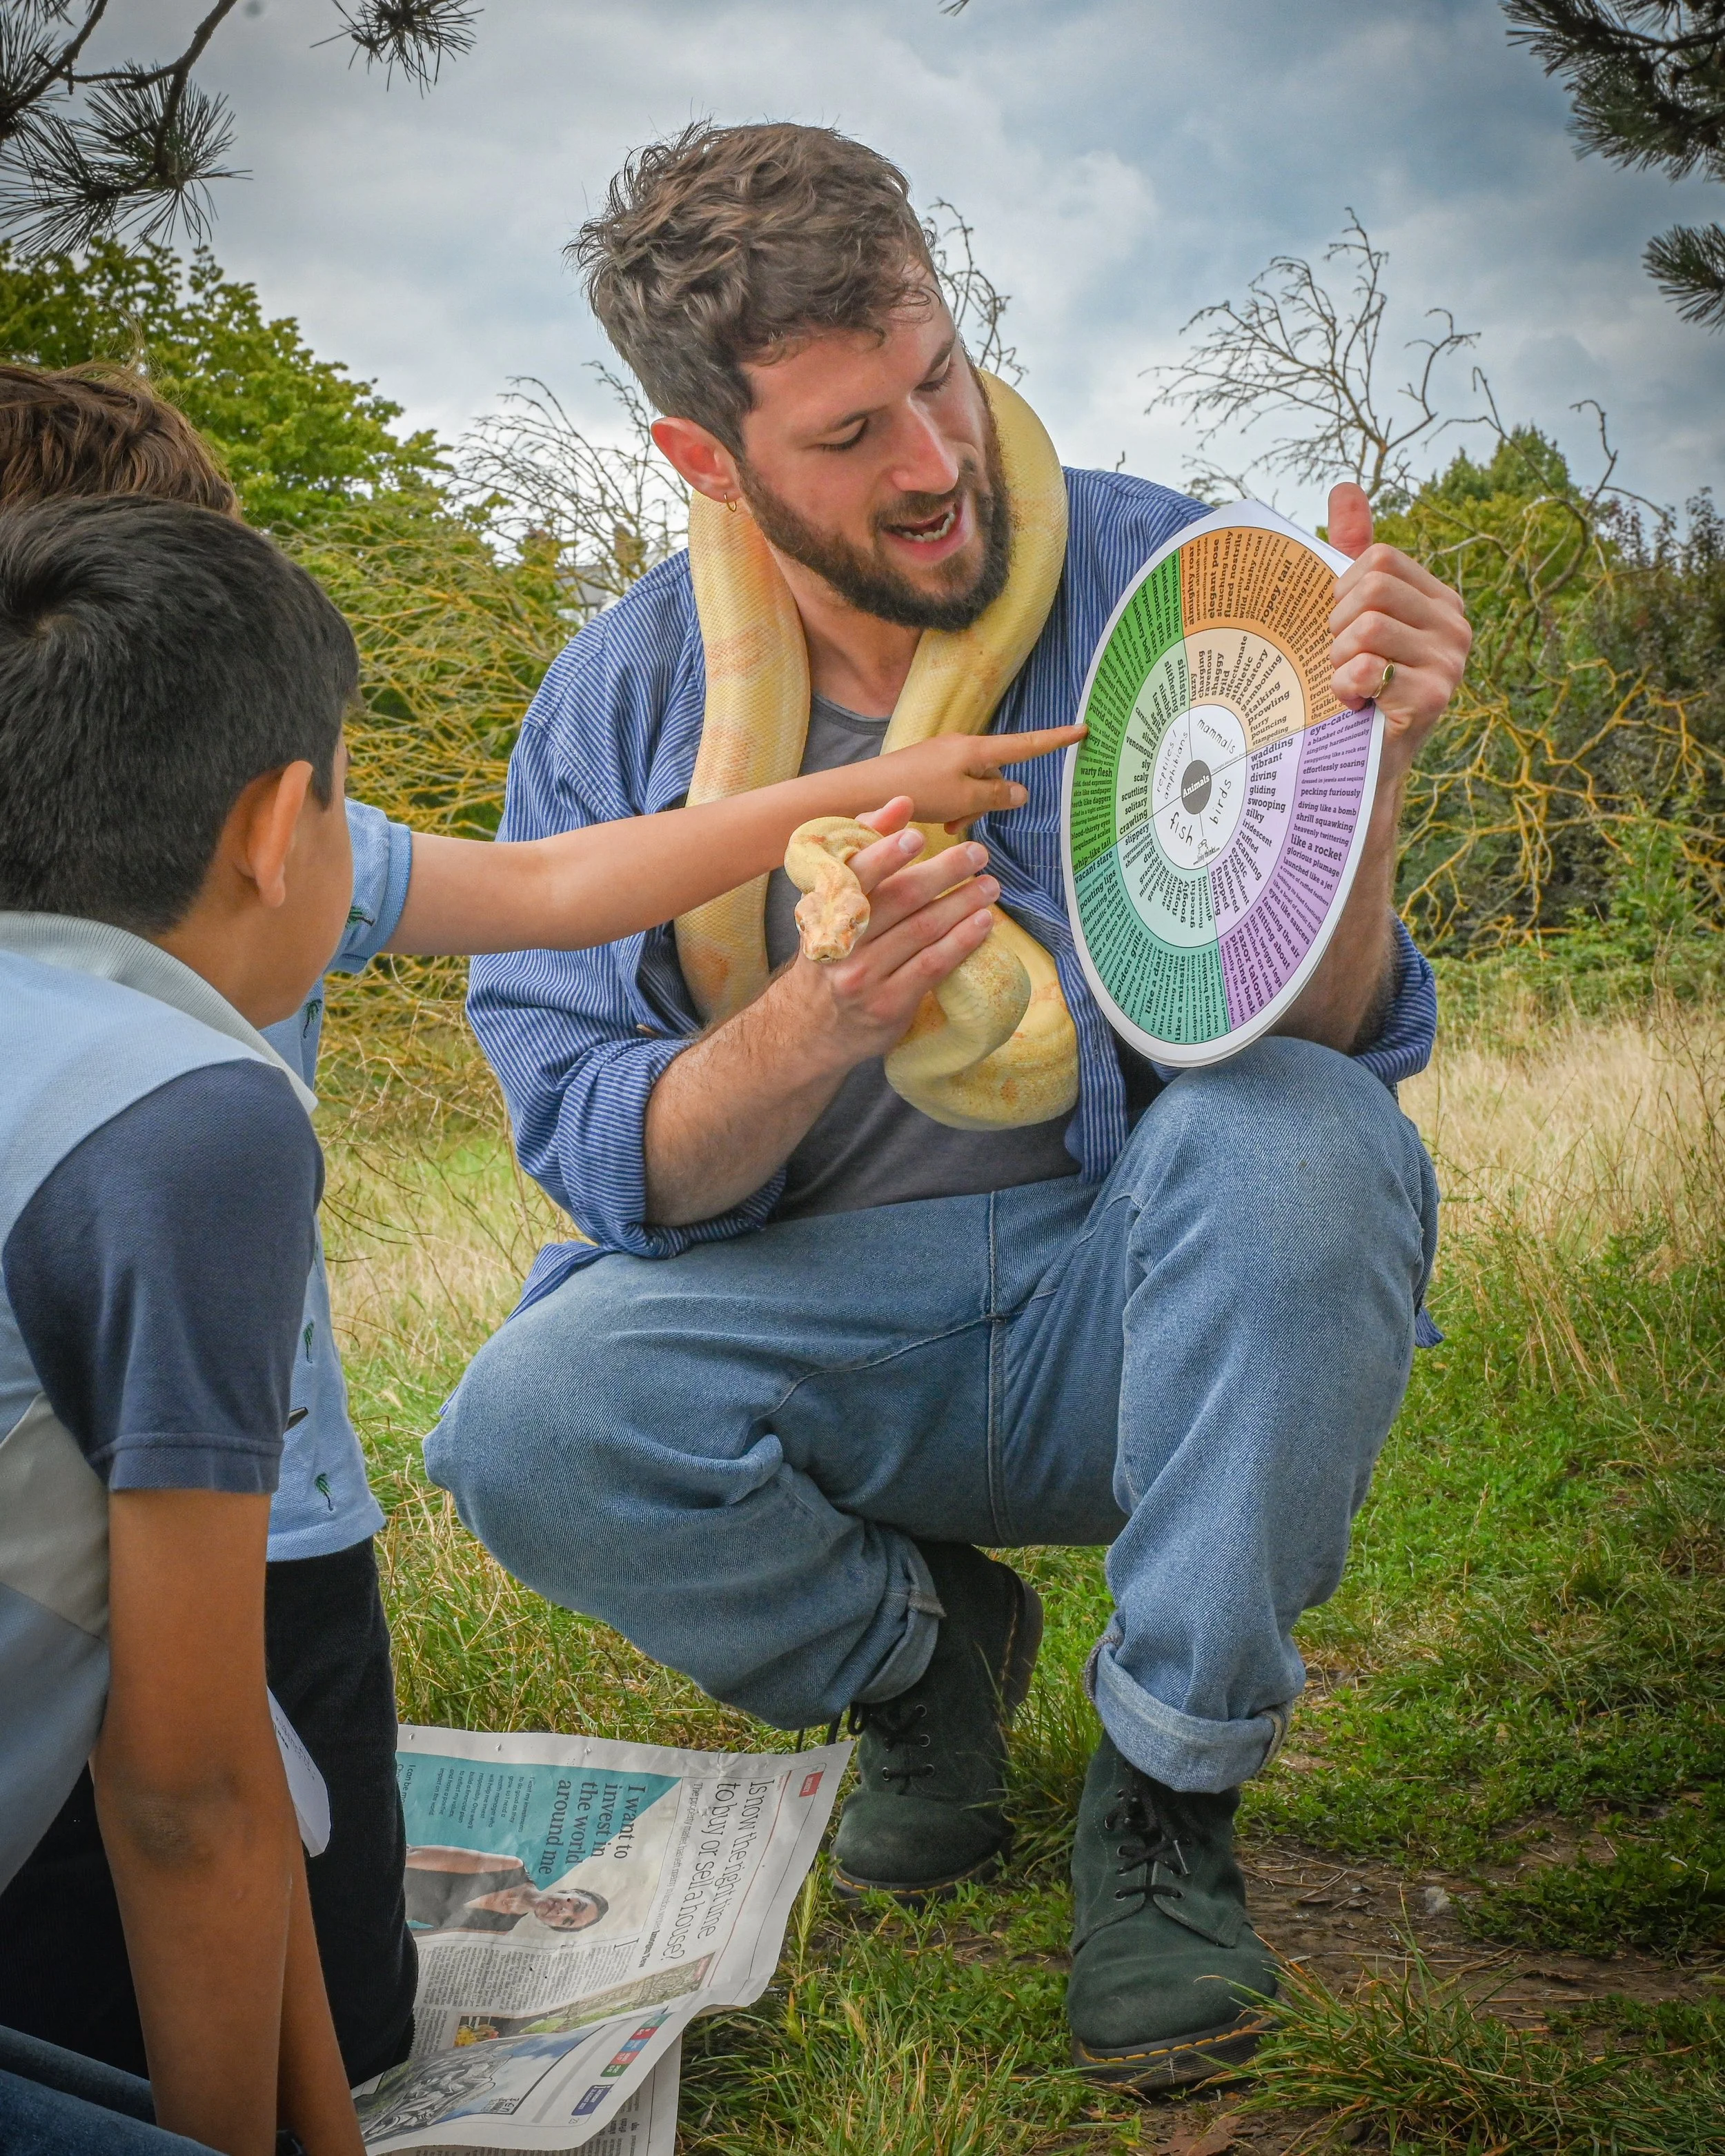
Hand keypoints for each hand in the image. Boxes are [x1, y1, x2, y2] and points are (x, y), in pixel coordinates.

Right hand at [782, 824, 997, 1070]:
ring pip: (922, 930)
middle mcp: (842, 943)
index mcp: (824, 910)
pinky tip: (983, 924)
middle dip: (944, 872)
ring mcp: (864, 977)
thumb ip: (864, 848)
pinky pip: (932, 966)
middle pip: (900, 899)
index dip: (886, 853)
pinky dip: (962, 941)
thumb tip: (901, 804)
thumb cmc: (833, 952)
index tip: (918, 836)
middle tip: (977, 855)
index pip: (856, 875)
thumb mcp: (834, 902)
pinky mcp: (889, 1005)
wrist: (810, 1028)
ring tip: (990, 886)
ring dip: (963, 903)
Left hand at [874, 721, 1085, 831]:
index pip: (1025, 744)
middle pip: (996, 772)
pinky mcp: (928, 766)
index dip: (1055, 740)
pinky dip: (953, 804)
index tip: (1083, 729)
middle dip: (990, 799)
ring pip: (974, 783)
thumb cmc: (916, 793)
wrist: (864, 791)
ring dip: (969, 807)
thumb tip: (1022, 791)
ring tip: (947, 824)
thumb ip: (997, 796)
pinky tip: (937, 820)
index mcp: (976, 748)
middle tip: (964, 821)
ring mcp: (943, 754)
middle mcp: (961, 745)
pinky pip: (954, 785)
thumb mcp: (964, 800)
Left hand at [1327, 482, 1470, 775]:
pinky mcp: (1434, 697)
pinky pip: (1367, 669)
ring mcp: (1450, 662)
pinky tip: (1355, 705)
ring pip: (1366, 627)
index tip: (1344, 628)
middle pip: (1372, 588)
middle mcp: (1455, 626)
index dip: (1343, 591)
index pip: (1378, 559)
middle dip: (1338, 626)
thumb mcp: (1350, 613)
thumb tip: (1345, 486)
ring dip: (1338, 660)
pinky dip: (1344, 687)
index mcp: (1438, 600)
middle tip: (1342, 660)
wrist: (1359, 763)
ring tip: (1347, 684)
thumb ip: (1351, 550)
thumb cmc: (1353, 682)